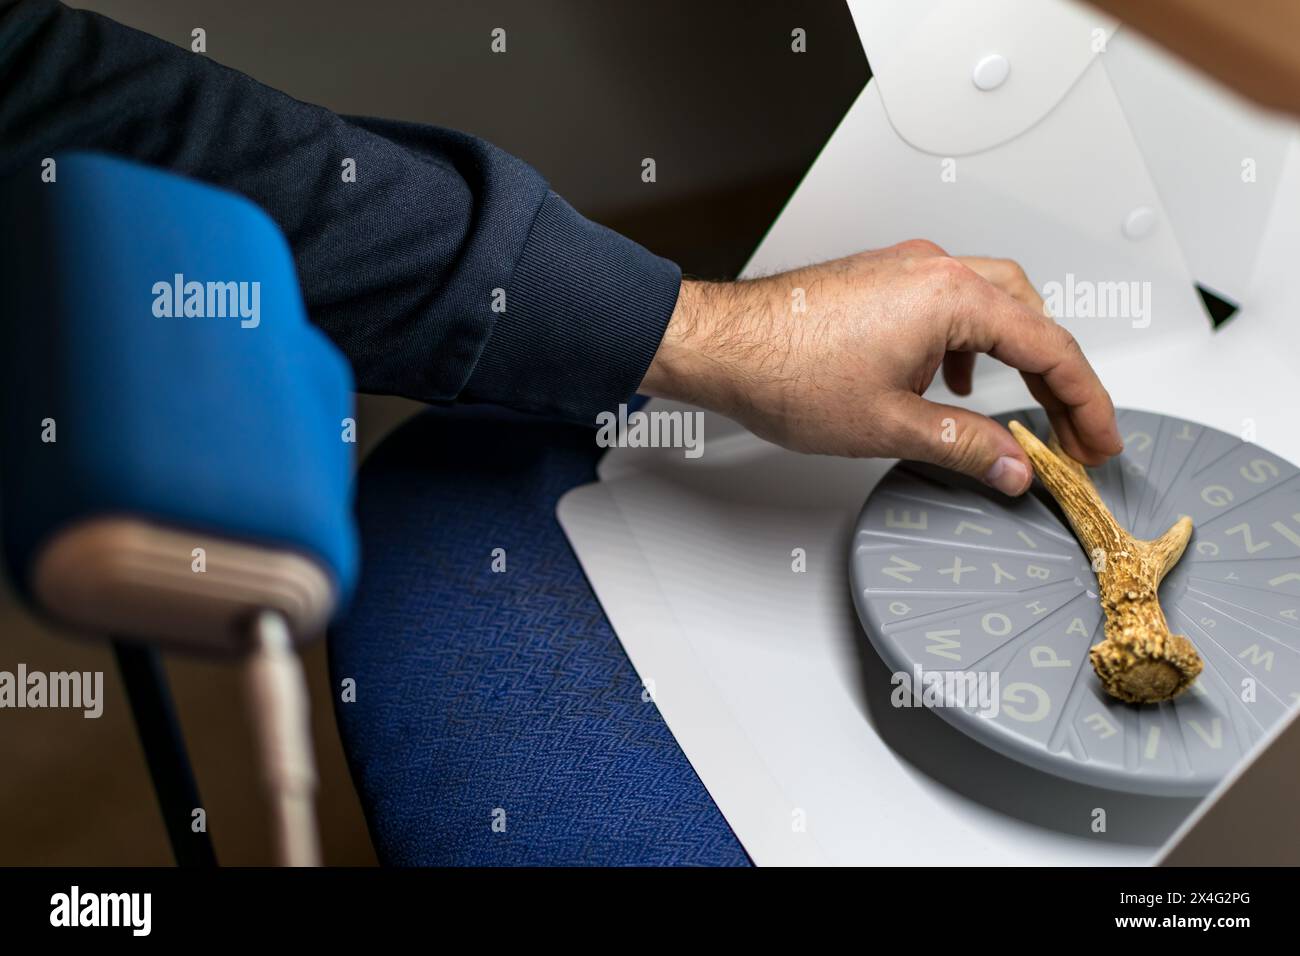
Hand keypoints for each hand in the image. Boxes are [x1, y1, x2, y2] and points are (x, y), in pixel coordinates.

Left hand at [638, 239, 1121, 494]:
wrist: (722, 345)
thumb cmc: (785, 371)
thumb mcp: (889, 426)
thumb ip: (965, 445)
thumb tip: (1012, 465)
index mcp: (950, 298)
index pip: (1049, 347)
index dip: (1086, 401)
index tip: (1100, 438)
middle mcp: (934, 271)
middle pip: (1030, 316)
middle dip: (1058, 376)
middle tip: (1070, 431)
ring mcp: (907, 270)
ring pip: (993, 303)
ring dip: (1014, 356)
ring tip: (1018, 411)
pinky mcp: (883, 280)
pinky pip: (950, 303)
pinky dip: (970, 342)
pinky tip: (952, 381)